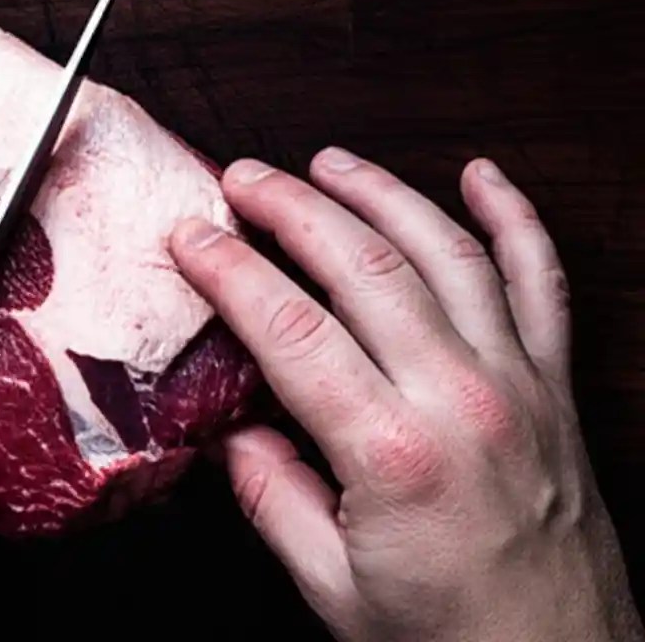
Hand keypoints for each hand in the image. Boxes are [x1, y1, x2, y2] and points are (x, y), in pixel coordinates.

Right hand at [169, 149, 643, 641]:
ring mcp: (519, 383)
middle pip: (365, 267)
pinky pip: (542, 282)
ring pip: (448, 254)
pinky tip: (484, 178)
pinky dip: (516, 220)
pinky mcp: (557, 388)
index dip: (232, 272)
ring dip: (384, 194)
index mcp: (393, 453)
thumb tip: (233, 433)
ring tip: (331, 163)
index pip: (291, 329)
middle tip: (245, 180)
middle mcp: (462, 400)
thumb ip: (274, 497)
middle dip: (293, 209)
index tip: (193, 238)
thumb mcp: (332, 586)